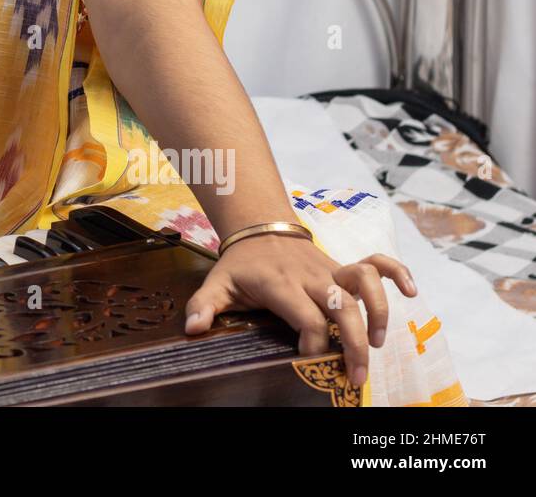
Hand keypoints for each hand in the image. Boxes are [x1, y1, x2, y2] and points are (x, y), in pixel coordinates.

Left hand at [183, 234, 417, 388]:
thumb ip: (203, 307)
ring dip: (378, 313)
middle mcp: (310, 276)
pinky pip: (376, 262)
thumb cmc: (240, 264)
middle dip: (353, 343)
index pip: (305, 317)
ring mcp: (330, 269)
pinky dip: (398, 273)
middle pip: (342, 307)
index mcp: (280, 284)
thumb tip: (192, 330)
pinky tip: (412, 292)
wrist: (257, 226)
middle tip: (356, 377)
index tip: (308, 362)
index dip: (311, 343)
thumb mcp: (217, 284)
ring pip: (365, 282)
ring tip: (378, 344)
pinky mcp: (343, 266)